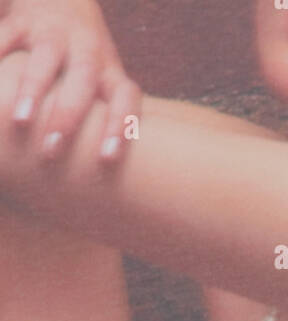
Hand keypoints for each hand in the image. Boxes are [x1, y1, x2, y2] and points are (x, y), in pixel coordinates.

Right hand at [0, 0, 138, 161]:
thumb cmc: (84, 60)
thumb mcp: (102, 81)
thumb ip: (101, 117)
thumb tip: (99, 183)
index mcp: (109, 71)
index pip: (125, 97)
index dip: (120, 125)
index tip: (107, 159)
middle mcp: (87, 50)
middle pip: (83, 80)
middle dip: (68, 117)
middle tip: (52, 151)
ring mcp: (55, 33)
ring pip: (47, 58)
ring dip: (33, 89)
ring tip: (20, 121)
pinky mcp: (24, 19)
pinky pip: (7, 35)